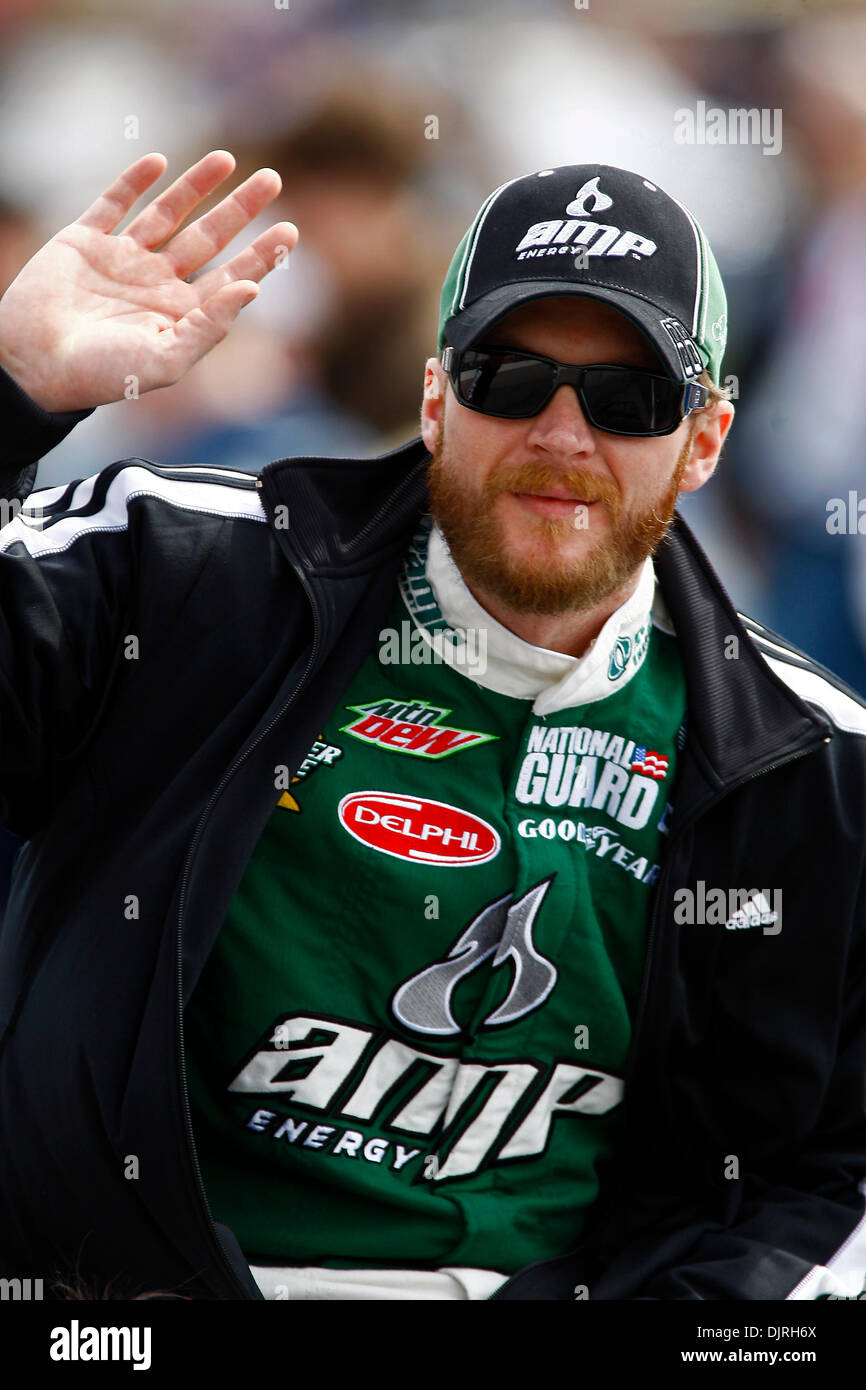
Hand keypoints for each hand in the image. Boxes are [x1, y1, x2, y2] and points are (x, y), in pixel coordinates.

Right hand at [0, 150, 297, 411]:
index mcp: (179, 315)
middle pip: (209, 238)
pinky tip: (160, 162)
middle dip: (240, 209)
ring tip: (227, 158)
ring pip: (168, 213)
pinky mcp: (84, 241)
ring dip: (196, 185)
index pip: (230, 278)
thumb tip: (252, 289)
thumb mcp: (165, 359)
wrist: (33, 366)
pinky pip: (114, 204)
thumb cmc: (101, 375)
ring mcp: (121, 260)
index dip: (261, 255)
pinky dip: (135, 182)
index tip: (289, 230)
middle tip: (272, 179)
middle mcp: (155, 284)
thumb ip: (210, 326)